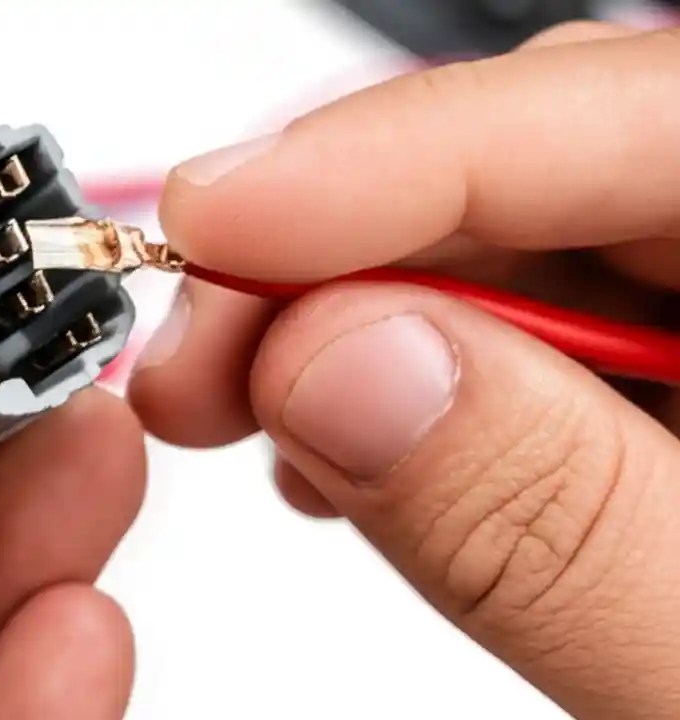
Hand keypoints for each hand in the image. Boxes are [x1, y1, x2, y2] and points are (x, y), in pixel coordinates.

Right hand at [130, 21, 679, 718]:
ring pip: (518, 238)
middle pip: (556, 164)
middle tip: (204, 357)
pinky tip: (350, 439)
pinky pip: (528, 321)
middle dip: (340, 245)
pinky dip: (404, 372)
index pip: (640, 123)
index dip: (395, 157)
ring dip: (350, 312)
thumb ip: (562, 530)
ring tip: (253, 408)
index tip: (216, 225)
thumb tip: (341, 364)